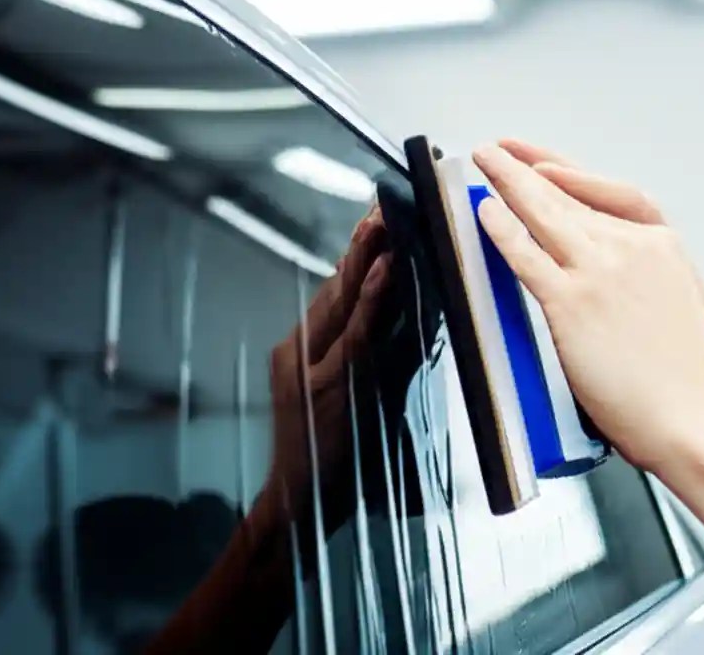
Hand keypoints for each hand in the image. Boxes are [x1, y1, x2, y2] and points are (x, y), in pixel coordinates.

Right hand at [266, 206, 390, 518]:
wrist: (301, 502)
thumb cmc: (330, 454)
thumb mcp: (343, 396)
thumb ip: (363, 356)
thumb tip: (401, 315)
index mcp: (304, 349)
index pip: (336, 292)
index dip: (358, 254)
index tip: (377, 216)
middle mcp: (303, 350)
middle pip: (337, 287)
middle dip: (362, 244)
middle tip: (382, 202)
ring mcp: (313, 365)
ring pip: (343, 301)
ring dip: (365, 259)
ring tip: (384, 220)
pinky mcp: (330, 384)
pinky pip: (356, 334)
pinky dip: (368, 300)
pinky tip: (383, 271)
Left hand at [473, 144, 703, 470]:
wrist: (697, 414)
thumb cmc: (686, 375)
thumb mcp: (670, 305)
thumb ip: (634, 285)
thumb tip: (598, 291)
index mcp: (657, 245)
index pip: (596, 198)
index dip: (560, 176)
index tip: (536, 163)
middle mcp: (629, 249)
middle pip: (565, 198)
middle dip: (524, 172)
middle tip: (496, 151)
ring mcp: (599, 273)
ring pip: (544, 214)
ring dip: (507, 185)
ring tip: (485, 163)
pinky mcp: (572, 302)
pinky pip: (526, 255)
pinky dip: (502, 230)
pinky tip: (487, 213)